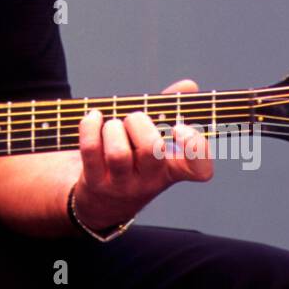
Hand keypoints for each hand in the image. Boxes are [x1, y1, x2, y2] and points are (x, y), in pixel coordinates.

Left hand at [73, 78, 213, 230]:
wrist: (103, 202)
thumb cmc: (134, 160)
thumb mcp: (155, 139)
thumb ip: (171, 110)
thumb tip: (188, 86)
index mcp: (172, 169)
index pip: (199, 169)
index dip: (196, 148)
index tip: (180, 128)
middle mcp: (150, 180)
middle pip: (151, 150)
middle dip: (139, 122)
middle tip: (133, 119)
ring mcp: (122, 185)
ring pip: (119, 154)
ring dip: (113, 128)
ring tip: (112, 125)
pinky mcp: (95, 183)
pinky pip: (91, 151)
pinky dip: (90, 127)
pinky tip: (93, 118)